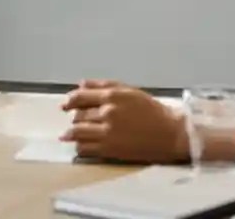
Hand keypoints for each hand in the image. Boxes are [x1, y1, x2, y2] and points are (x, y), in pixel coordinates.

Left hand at [59, 80, 186, 163]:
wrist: (169, 133)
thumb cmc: (152, 111)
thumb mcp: (130, 91)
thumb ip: (104, 85)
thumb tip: (81, 84)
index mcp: (112, 95)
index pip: (80, 97)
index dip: (69, 101)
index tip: (65, 105)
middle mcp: (107, 112)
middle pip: (78, 115)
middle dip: (75, 117)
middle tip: (75, 121)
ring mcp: (107, 132)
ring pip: (78, 132)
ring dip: (72, 133)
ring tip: (69, 135)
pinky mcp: (109, 149)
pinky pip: (85, 148)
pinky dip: (79, 146)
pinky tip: (81, 145)